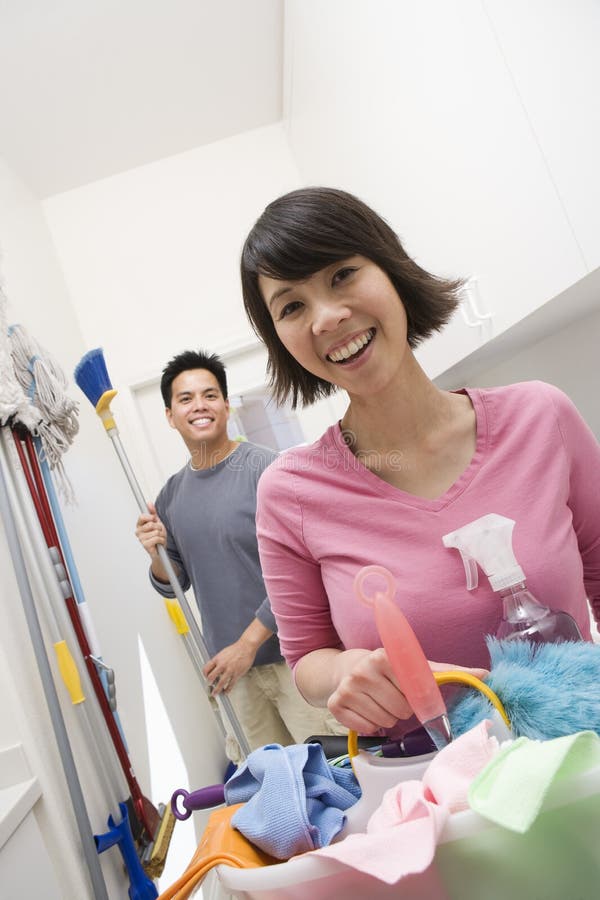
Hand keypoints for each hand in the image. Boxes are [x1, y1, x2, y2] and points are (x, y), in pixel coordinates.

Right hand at [135, 502, 166, 559]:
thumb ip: (153, 512)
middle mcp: (138, 532)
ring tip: (160, 537)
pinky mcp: (145, 545)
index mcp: (140, 525)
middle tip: (159, 531)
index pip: (142, 517)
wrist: (161, 550)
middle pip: (151, 524)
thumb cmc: (158, 536)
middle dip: (159, 527)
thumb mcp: (157, 522)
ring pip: (156, 531)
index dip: (150, 517)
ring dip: (162, 534)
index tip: (154, 519)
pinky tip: (160, 542)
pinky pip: (157, 538)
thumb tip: (149, 503)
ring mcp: (141, 539)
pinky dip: (162, 540)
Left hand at [203, 639, 257, 694]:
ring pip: (220, 683)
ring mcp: (229, 670)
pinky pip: (231, 684)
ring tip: (215, 693)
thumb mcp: (223, 653)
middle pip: (211, 677)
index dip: (205, 675)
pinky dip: (228, 689)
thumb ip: (218, 661)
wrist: (246, 647)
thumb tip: (214, 668)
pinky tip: (226, 691)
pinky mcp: (237, 674)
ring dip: (217, 690)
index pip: (206, 669)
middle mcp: (222, 665)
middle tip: (209, 686)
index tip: (206, 677)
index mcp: (217, 659)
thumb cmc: (236, 649)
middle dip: (209, 683)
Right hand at [327, 649, 487, 733]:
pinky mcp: (336, 704)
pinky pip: (364, 729)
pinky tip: (369, 712)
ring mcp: (347, 687)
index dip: (417, 699)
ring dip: (388, 719)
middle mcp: (362, 669)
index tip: (415, 696)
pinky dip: (371, 727)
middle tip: (395, 698)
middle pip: (399, 710)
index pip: (412, 692)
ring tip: (382, 703)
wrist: (348, 668)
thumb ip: (449, 672)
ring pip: (384, 721)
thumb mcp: (416, 666)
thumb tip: (485, 674)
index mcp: (383, 656)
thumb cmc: (389, 670)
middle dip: (402, 710)